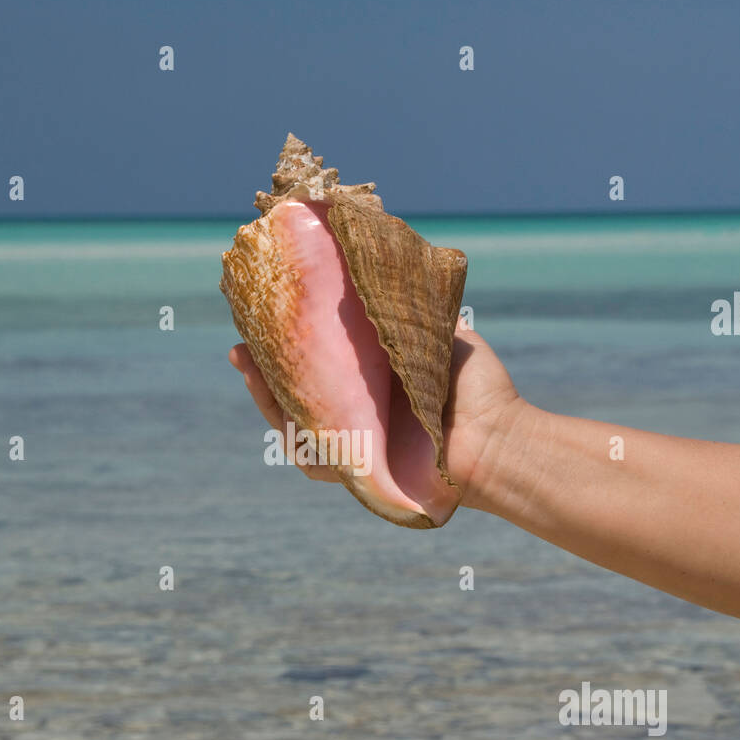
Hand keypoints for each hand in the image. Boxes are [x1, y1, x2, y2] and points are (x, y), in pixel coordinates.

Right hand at [229, 318, 523, 501]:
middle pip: (293, 396)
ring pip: (295, 427)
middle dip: (260, 373)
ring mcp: (356, 447)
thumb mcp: (438, 335)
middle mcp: (358, 417)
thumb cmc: (478, 389)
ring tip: (248, 369)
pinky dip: (296, 441)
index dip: (285, 347)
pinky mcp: (361, 474)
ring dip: (266, 400)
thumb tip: (379, 265)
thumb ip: (409, 309)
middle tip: (239, 348)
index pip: (316, 365)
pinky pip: (316, 462)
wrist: (500, 438)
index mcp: (370, 386)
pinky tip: (278, 415)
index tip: (262, 318)